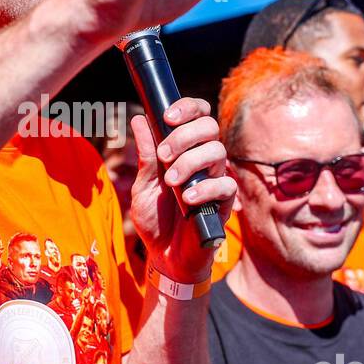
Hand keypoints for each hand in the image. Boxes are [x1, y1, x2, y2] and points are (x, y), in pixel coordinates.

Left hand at [129, 99, 236, 283]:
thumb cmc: (156, 219)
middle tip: (164, 156)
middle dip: (184, 135)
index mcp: (185, 150)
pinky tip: (188, 198)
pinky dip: (205, 189)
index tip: (168, 117)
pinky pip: (226, 186)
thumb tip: (138, 119)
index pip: (198, 116)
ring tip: (171, 181)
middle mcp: (203, 161)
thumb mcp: (142, 186)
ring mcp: (216, 180)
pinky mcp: (224, 204)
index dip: (188, 108)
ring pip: (217, 152)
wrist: (165, 256)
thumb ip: (145, 156)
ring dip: (190, 162)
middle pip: (209, 127)